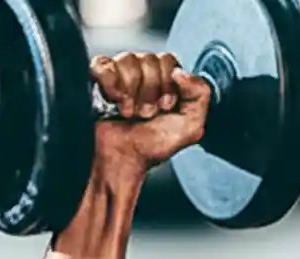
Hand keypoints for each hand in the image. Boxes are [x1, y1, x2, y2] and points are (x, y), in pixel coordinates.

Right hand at [90, 52, 210, 173]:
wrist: (125, 158)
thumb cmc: (154, 145)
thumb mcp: (191, 126)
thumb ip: (200, 94)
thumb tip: (180, 71)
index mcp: (168, 79)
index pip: (168, 61)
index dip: (167, 85)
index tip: (165, 107)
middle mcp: (145, 72)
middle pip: (149, 59)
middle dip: (150, 92)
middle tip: (147, 113)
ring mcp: (121, 73)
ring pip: (127, 60)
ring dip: (131, 93)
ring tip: (132, 112)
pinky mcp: (99, 78)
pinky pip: (103, 65)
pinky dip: (110, 85)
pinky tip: (115, 101)